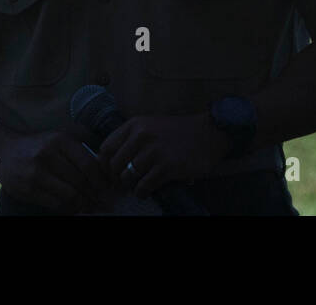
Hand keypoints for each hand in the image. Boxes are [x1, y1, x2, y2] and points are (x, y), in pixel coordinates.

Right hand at [0, 129, 114, 213]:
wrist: (2, 151)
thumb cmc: (38, 145)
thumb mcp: (59, 137)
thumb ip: (80, 147)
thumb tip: (105, 166)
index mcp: (60, 140)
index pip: (88, 163)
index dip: (101, 179)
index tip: (109, 187)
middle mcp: (47, 155)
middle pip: (79, 180)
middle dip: (94, 193)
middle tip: (103, 200)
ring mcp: (35, 173)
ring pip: (68, 194)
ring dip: (82, 202)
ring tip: (90, 205)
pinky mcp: (25, 189)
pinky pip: (53, 203)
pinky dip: (66, 207)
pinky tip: (73, 207)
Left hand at [97, 113, 230, 198]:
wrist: (209, 133)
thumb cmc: (179, 132)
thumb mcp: (152, 125)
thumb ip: (132, 138)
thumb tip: (111, 162)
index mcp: (136, 124)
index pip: (105, 148)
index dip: (105, 164)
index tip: (112, 173)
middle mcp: (141, 136)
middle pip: (114, 165)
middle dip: (118, 178)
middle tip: (126, 182)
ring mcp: (154, 151)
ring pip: (127, 177)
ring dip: (132, 185)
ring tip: (140, 184)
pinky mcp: (166, 167)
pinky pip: (143, 187)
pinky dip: (143, 192)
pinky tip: (148, 189)